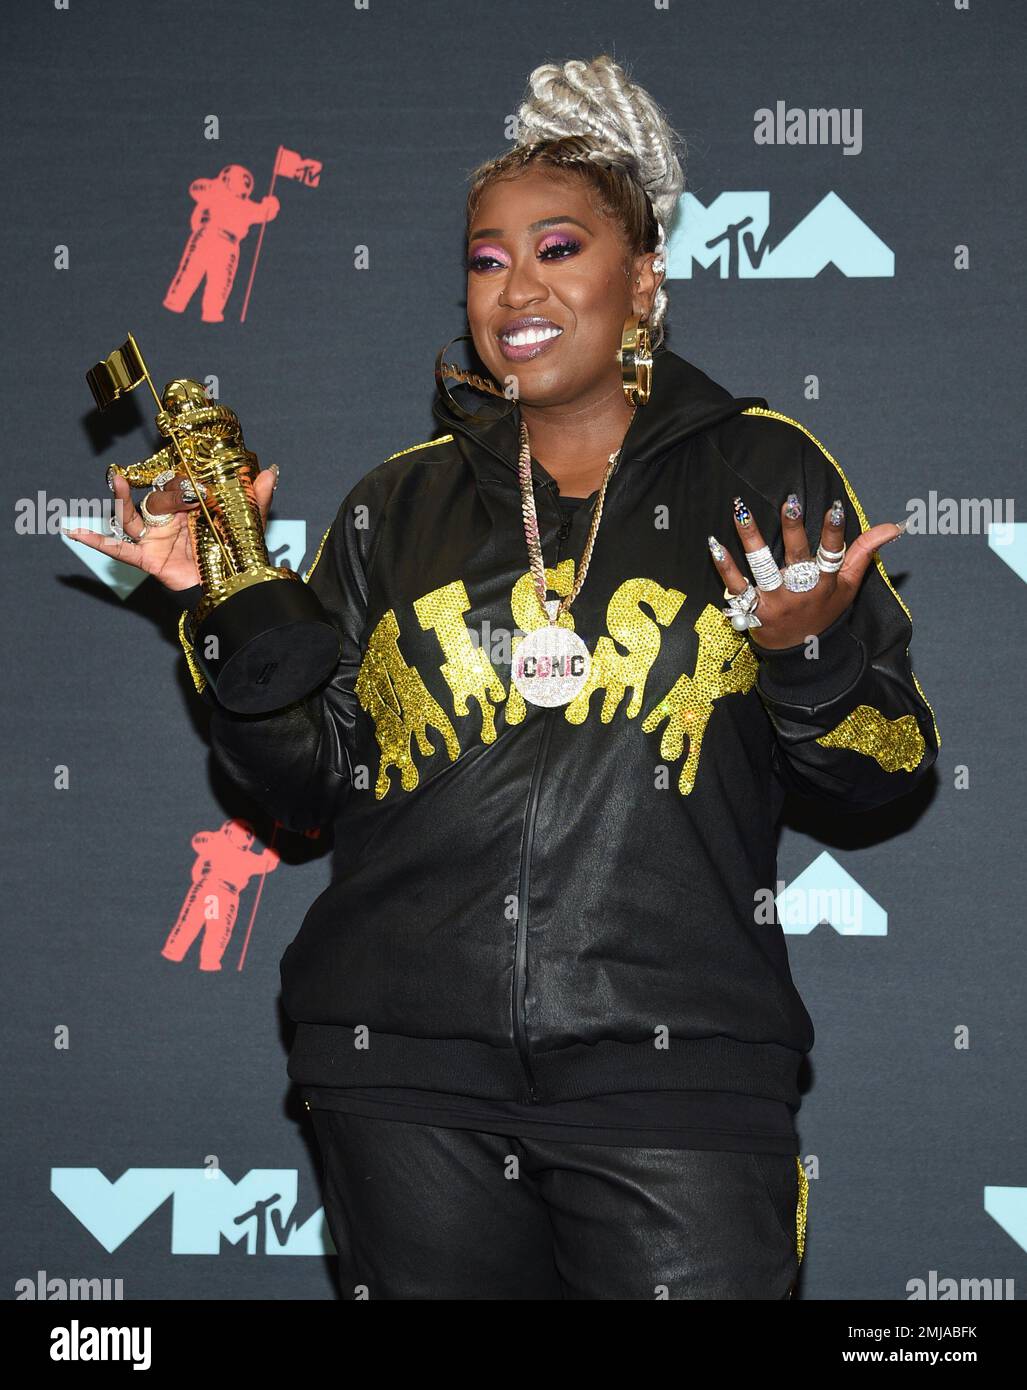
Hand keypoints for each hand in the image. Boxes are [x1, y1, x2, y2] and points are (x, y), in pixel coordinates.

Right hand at [65, 466, 277, 593]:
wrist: (231, 587)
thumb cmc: (235, 552)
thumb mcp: (247, 521)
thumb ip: (256, 497)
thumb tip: (272, 471)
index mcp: (188, 508)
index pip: (175, 485)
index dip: (176, 477)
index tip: (178, 462)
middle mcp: (168, 520)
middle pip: (152, 498)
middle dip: (154, 490)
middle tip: (160, 482)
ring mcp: (155, 538)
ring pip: (131, 516)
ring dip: (120, 499)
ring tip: (115, 481)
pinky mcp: (147, 558)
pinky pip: (117, 549)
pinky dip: (95, 541)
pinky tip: (75, 532)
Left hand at [708, 492, 903, 649]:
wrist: (801, 654)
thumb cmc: (825, 612)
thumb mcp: (849, 586)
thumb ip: (866, 551)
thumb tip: (895, 525)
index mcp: (825, 582)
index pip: (834, 554)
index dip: (834, 532)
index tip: (836, 509)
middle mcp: (800, 590)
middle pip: (795, 555)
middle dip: (793, 527)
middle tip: (790, 502)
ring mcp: (775, 600)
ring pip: (761, 566)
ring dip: (750, 537)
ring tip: (739, 510)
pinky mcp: (752, 609)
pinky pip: (736, 586)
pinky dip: (724, 566)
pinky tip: (714, 544)